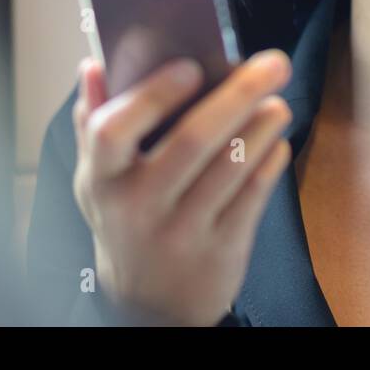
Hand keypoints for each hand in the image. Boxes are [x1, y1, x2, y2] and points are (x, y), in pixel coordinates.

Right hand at [70, 49, 292, 325]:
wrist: (147, 305)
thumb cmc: (125, 221)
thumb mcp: (97, 179)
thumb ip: (92, 121)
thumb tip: (91, 65)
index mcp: (103, 178)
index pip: (113, 131)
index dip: (152, 95)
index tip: (190, 66)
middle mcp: (138, 206)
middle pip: (192, 141)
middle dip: (239, 95)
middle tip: (272, 65)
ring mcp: (180, 231)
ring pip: (230, 167)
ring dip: (263, 126)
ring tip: (278, 101)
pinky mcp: (219, 250)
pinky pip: (251, 198)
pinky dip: (270, 163)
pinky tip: (277, 141)